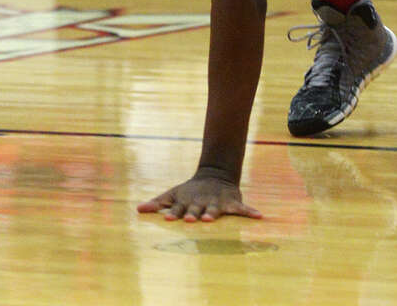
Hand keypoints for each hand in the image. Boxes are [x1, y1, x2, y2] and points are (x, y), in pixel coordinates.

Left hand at [138, 168, 261, 222]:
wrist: (214, 175)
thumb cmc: (189, 192)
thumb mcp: (173, 195)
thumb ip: (157, 203)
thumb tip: (137, 209)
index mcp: (186, 202)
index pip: (178, 208)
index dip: (173, 213)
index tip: (168, 218)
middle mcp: (201, 202)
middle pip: (196, 209)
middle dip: (194, 214)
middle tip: (192, 220)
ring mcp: (216, 202)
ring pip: (215, 209)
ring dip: (214, 214)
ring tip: (213, 219)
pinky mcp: (231, 203)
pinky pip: (242, 209)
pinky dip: (250, 212)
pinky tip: (259, 216)